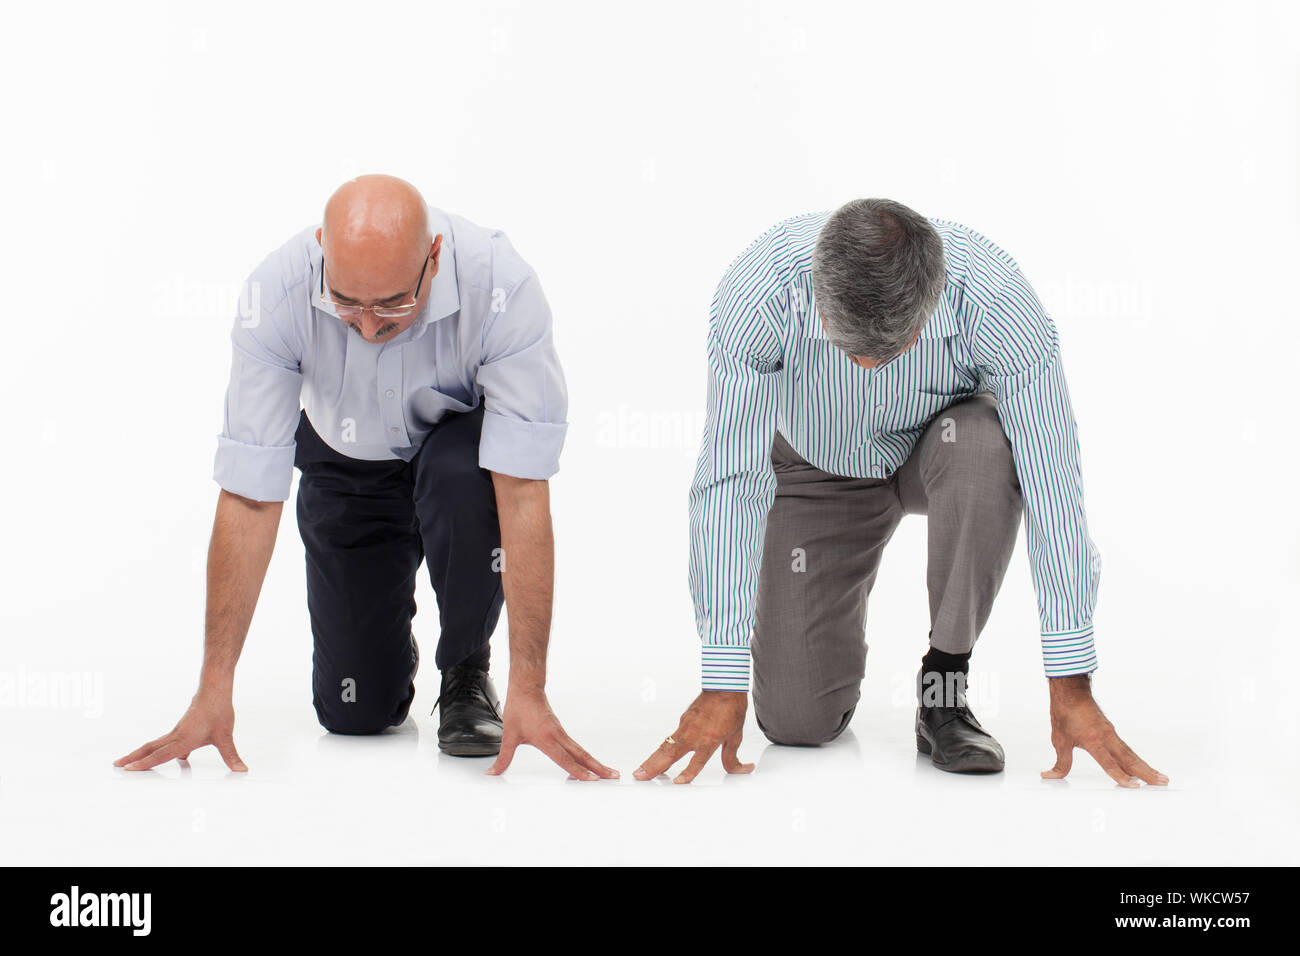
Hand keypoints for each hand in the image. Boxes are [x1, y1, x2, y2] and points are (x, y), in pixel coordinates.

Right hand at [114, 690, 246, 771]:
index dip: (145, 764)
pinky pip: (166, 741)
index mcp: (183, 739)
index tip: (128, 769)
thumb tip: (241, 769)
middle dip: (134, 758)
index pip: (161, 755)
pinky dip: (159, 749)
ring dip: (143, 753)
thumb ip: (231, 755)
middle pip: (150, 748)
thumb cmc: (218, 710)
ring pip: (156, 744)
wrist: (215, 689)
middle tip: (117, 765)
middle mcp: (176, 735)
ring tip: (131, 761)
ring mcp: (178, 731)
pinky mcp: (182, 728)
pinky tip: (169, 756)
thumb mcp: (225, 737)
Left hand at [486, 686, 617, 779]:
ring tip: (608, 772)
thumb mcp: (509, 735)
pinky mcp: (560, 731)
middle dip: (598, 767)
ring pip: (581, 751)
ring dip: (595, 762)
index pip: (565, 759)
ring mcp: (561, 733)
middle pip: (581, 755)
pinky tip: (589, 763)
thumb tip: (493, 772)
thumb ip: (503, 758)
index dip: (579, 771)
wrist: (527, 689)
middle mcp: (558, 736)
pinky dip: (585, 756)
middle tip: (613, 776)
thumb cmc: (520, 709)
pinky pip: (576, 747)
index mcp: (546, 739)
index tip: (592, 780)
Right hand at [634, 690, 754, 783]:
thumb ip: (732, 757)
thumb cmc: (731, 709)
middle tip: (641, 777)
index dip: (688, 772)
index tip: (678, 782)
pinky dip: (660, 749)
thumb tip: (743, 769)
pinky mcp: (683, 720)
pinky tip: (654, 757)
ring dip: (651, 759)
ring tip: (640, 771)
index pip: (697, 760)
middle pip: (671, 753)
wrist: (724, 686)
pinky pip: (670, 738)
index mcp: (710, 739)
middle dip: (654, 767)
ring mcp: (686, 726)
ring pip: (665, 746)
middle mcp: (694, 734)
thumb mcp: (736, 736)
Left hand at [1042, 676, 1166, 786]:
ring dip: (1145, 766)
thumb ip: (1060, 762)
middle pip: (1129, 759)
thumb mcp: (1059, 740)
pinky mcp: (1111, 731)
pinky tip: (1141, 766)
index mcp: (1094, 740)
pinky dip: (1135, 759)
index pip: (1110, 763)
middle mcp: (1107, 737)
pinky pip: (1126, 748)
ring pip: (1130, 754)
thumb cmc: (1065, 712)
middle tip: (1162, 782)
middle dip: (1146, 773)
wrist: (1071, 692)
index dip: (1121, 776)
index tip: (1134, 786)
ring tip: (1160, 777)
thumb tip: (1051, 775)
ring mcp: (1111, 734)